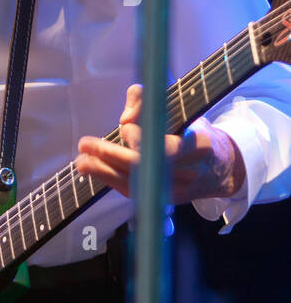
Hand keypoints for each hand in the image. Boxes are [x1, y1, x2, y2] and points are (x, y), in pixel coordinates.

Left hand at [75, 83, 245, 202]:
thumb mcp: (180, 109)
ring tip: (82, 161)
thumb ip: (148, 102)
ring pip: (136, 183)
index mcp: (199, 145)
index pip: (166, 147)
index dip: (141, 138)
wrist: (219, 168)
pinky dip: (112, 180)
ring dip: (103, 172)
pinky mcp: (167, 201)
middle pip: (145, 167)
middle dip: (111, 155)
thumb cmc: (194, 131)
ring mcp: (178, 190)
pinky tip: (94, 170)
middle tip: (86, 144)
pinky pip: (135, 192)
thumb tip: (125, 115)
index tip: (125, 125)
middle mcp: (189, 171)